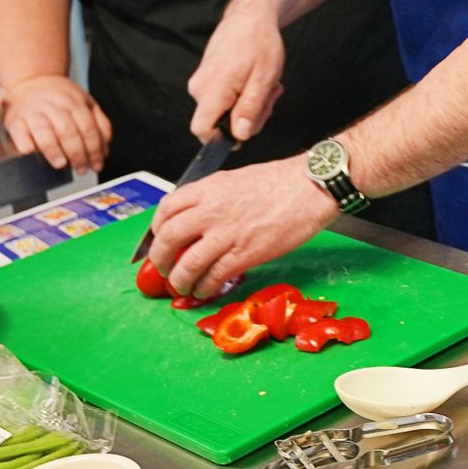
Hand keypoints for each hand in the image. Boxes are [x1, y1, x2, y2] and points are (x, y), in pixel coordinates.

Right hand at [1, 74, 111, 171]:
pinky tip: (30, 151)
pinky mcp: (14, 119)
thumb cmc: (60, 97)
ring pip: (44, 131)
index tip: (97, 165)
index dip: (94, 149)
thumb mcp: (84, 102)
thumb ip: (99, 123)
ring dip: (53, 150)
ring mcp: (33, 111)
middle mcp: (54, 105)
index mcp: (74, 102)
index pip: (88, 128)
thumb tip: (105, 150)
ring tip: (61, 164)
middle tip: (81, 169)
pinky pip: (18, 131)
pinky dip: (24, 142)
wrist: (31, 80)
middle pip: (68, 131)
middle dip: (77, 154)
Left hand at [147, 158, 336, 299]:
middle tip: (164, 267)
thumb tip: (200, 217)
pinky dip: (205, 286)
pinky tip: (206, 289)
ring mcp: (227, 233)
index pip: (166, 208)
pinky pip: (214, 276)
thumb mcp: (236, 179)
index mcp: (209, 188)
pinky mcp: (245, 253)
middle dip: (160, 258)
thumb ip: (214, 197)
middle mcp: (212, 210)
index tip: (160, 238)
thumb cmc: (281, 181)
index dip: (157, 228)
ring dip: (180, 280)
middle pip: (168, 238)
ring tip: (181, 286)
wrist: (310, 187)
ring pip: (188, 263)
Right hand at [187, 0, 286, 142]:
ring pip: (224, 112)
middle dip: (249, 118)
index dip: (222, 140)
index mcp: (211, 90)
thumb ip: (250, 110)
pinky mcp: (207, 80)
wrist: (250, 17)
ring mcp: (201, 83)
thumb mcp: (263, 79)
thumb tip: (239, 136)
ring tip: (265, 85)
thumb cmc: (259, 43)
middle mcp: (199, 88)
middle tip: (270, 98)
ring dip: (250, 106)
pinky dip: (243, 96)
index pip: (202, 130)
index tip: (247, 129)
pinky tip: (255, 82)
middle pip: (219, 124)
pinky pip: (224, 100)